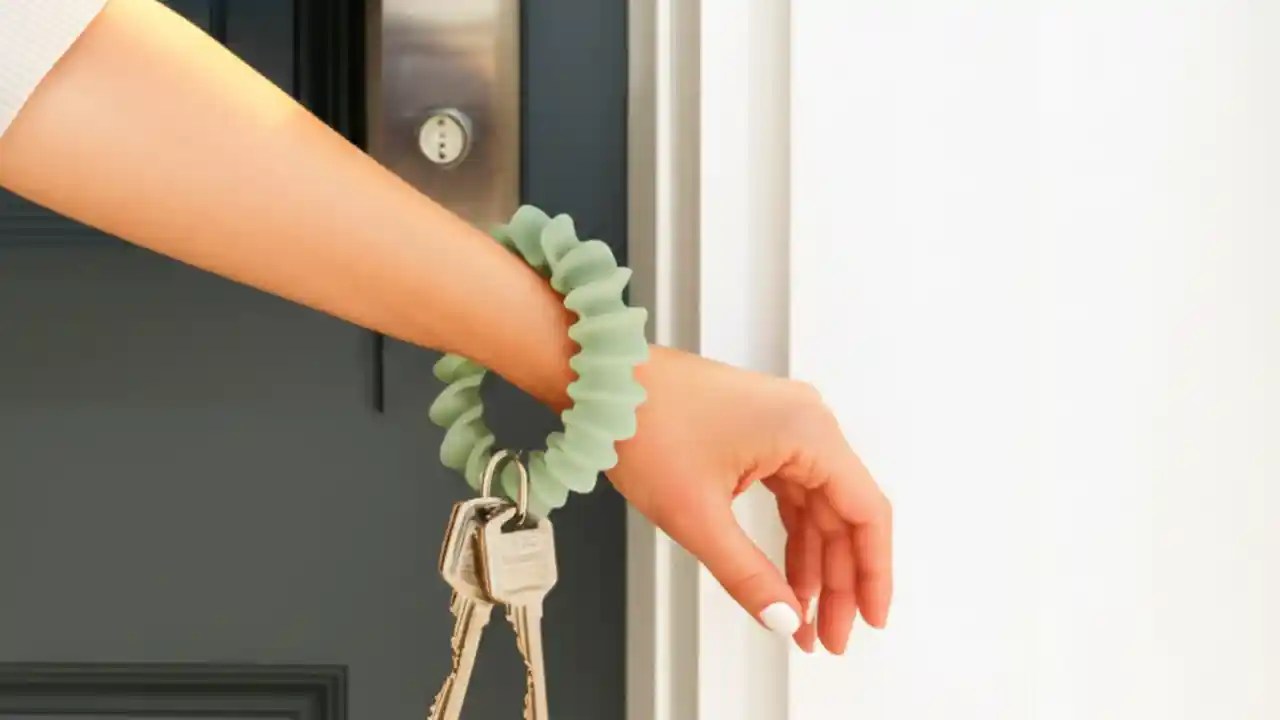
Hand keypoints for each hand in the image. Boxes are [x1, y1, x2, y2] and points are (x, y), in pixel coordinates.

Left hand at [608, 346, 892, 653]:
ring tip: (803, 619)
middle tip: (828, 636)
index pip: (865, 513)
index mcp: (808, 432)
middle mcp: (807, 421)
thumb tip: (784, 620)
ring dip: (813, 562)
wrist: (600, 380)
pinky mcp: (761, 429)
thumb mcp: (697, 516)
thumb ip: (748, 575)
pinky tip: (786, 578)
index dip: (873, 574)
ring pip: (817, 505)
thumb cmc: (642, 425)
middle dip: (837, 580)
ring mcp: (784, 423)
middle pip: (843, 513)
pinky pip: (791, 490)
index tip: (870, 620)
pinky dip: (789, 534)